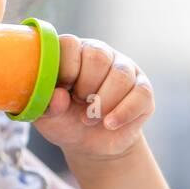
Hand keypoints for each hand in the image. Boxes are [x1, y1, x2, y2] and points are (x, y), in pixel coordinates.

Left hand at [30, 35, 154, 160]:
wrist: (90, 145)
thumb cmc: (65, 121)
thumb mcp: (47, 117)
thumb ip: (47, 105)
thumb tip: (59, 96)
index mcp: (72, 53)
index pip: (71, 43)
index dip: (66, 68)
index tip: (63, 90)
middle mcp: (100, 54)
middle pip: (98, 56)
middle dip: (86, 87)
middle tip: (80, 104)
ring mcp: (124, 69)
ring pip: (121, 75)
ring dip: (103, 103)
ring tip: (91, 119)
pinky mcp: (143, 88)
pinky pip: (141, 94)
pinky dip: (123, 113)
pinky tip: (110, 124)